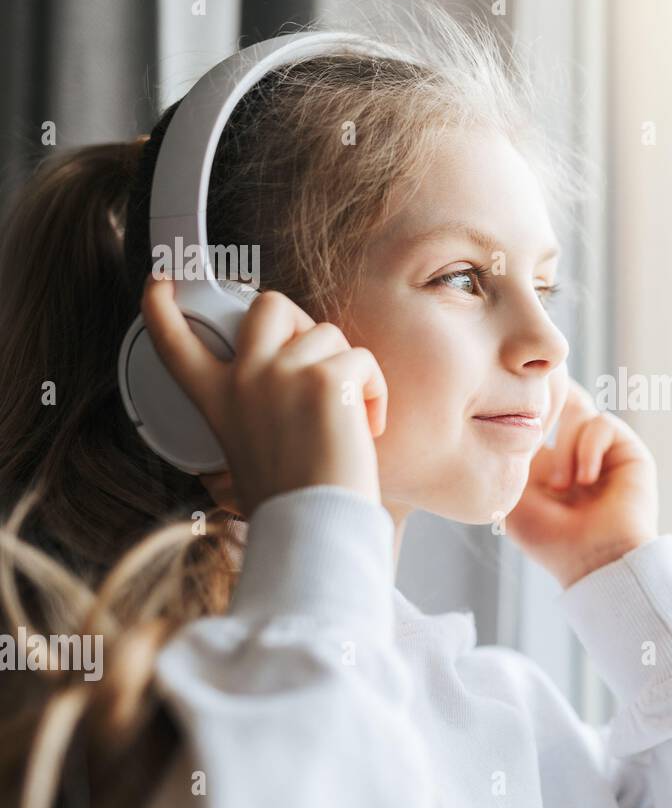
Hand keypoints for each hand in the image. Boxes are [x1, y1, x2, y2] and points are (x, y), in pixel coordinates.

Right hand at [140, 274, 387, 516]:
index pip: (175, 341)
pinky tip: (367, 426)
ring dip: (347, 369)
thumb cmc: (287, 503)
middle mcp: (245, 378)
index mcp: (217, 400)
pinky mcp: (327, 378)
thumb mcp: (240, 460)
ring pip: (327, 333)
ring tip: (349, 418)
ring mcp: (284, 373)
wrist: (314, 526)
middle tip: (318, 363)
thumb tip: (251, 431)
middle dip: (299, 318)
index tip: (161, 281)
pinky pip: (361, 359)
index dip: (162, 306)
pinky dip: (374, 390)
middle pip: (268, 305)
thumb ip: (245, 424)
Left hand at [506, 374, 658, 587]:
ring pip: (578, 411)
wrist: (595, 560)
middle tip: (535, 434)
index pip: (536, 414)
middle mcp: (573, 451)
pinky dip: (588, 448)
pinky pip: (602, 423)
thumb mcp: (512, 494)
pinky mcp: (627, 450)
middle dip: (546, 407)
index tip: (509, 411)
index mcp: (544, 461)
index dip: (523, 406)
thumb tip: (515, 414)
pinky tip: (585, 479)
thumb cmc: (550, 537)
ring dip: (565, 448)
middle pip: (561, 398)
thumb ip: (510, 452)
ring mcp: (601, 449)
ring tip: (562, 485)